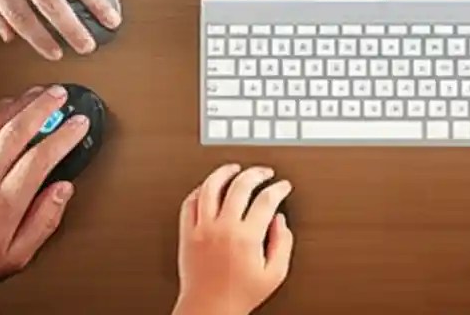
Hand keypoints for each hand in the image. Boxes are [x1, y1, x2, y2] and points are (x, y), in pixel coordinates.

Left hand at [0, 86, 89, 307]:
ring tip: (36, 93)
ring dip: (17, 102)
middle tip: (59, 95)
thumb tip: (62, 191)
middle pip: (17, 130)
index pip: (40, 158)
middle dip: (43, 107)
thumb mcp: (14, 259)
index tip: (78, 124)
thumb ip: (43, 222)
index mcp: (1, 206)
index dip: (64, 135)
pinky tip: (0, 105)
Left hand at [174, 164, 293, 314]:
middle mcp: (223, 229)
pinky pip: (190, 202)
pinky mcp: (187, 233)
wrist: (208, 309)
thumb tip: (279, 221)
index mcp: (246, 238)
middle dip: (257, 173)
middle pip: (240, 185)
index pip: (266, 199)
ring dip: (225, 172)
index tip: (283, 186)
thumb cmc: (238, 296)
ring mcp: (202, 229)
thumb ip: (283, 243)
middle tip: (264, 173)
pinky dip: (200, 189)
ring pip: (211, 187)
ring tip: (235, 169)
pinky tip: (210, 187)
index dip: (279, 188)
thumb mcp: (274, 274)